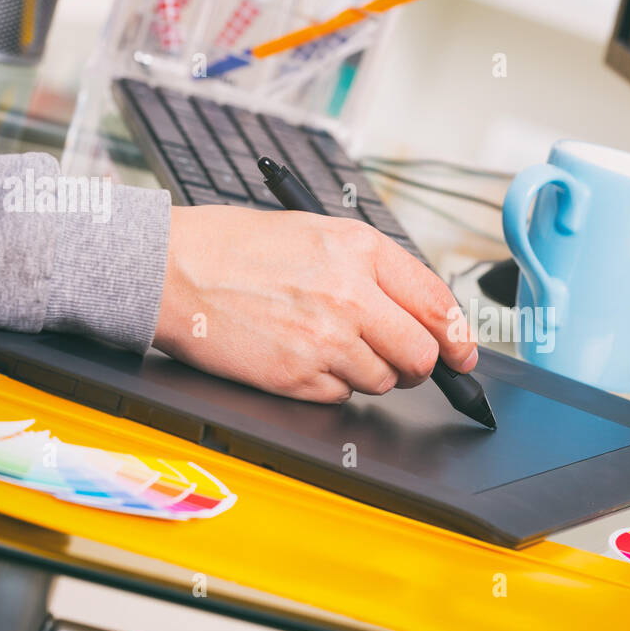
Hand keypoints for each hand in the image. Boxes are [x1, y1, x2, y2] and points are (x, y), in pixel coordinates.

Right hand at [154, 205, 477, 401]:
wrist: (167, 270)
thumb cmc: (234, 247)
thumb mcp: (315, 233)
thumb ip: (372, 270)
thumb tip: (419, 312)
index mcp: (360, 249)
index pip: (436, 302)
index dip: (458, 336)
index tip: (462, 353)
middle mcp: (350, 294)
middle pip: (421, 354)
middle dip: (419, 366)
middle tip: (405, 364)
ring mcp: (324, 340)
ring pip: (383, 382)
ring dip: (368, 374)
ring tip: (327, 345)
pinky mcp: (296, 377)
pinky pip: (340, 397)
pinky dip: (329, 386)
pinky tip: (299, 357)